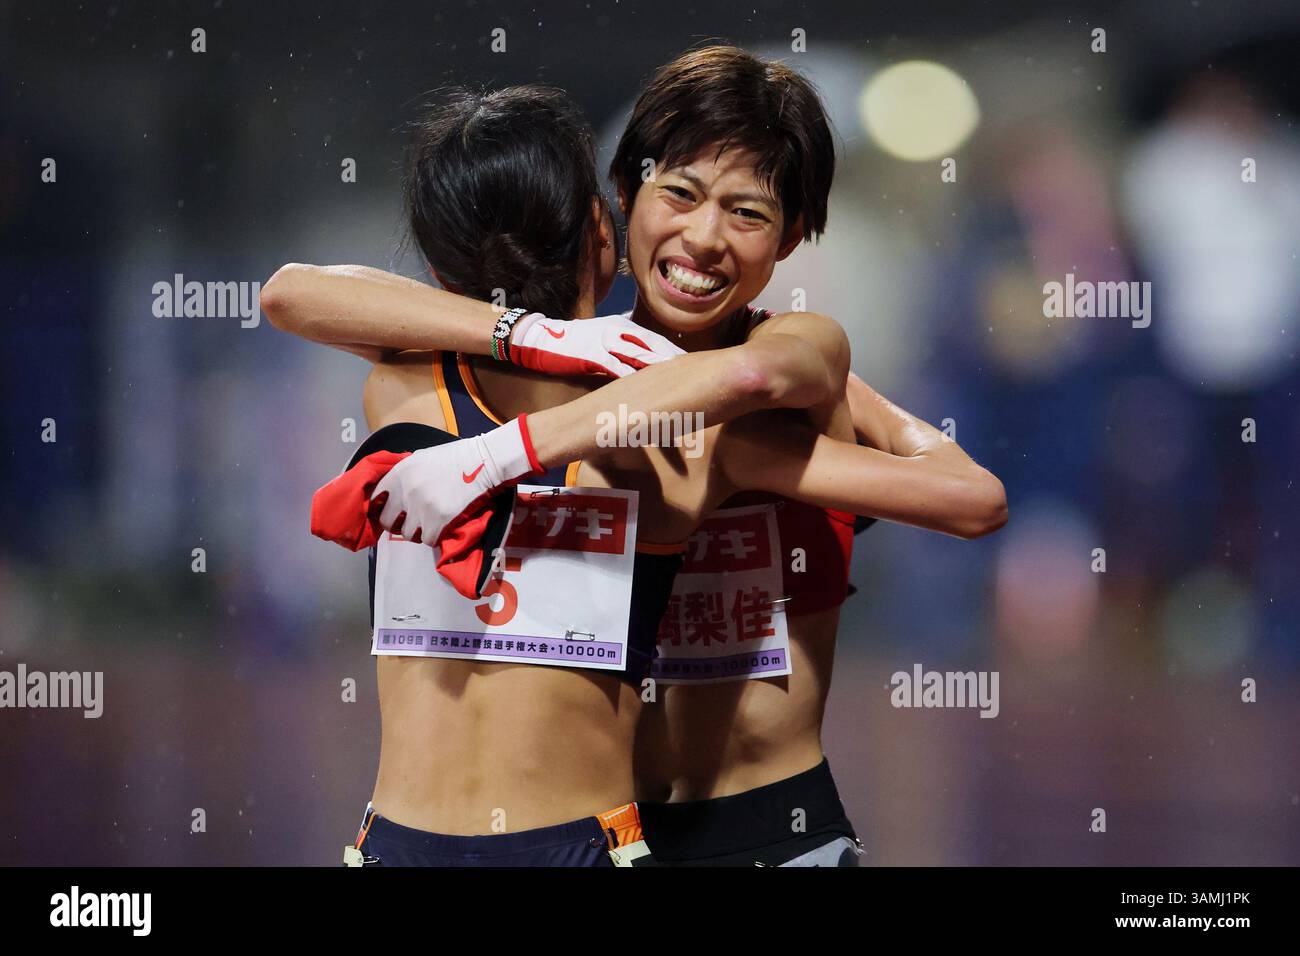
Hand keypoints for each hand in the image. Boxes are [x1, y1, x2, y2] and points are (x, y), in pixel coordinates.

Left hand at [370, 417, 542, 597]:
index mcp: (399, 473)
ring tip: (429, 523)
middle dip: (397, 523)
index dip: (382, 506)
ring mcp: (422, 508)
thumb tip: (391, 491)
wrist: (483, 462)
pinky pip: (427, 540)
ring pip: (407, 534)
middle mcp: (406, 491)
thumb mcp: (421, 458)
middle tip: (410, 520)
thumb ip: (403, 474)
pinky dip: (434, 536)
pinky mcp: (439, 521)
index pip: (375, 499)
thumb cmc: (455, 457)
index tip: (391, 510)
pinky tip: (442, 526)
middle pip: (387, 521)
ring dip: (417, 531)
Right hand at [508, 312, 683, 377]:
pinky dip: (633, 380)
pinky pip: (617, 368)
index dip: (676, 355)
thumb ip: (623, 350)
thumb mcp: (602, 339)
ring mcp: (605, 341)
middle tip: (698, 378)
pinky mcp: (592, 354)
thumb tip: (641, 366)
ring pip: (640, 357)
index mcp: (623, 325)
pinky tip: (646, 391)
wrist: (540, 337)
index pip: (657, 341)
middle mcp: (618, 330)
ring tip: (681, 385)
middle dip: (675, 364)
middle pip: (655, 348)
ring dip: (660, 371)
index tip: (696, 367)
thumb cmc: (572, 342)